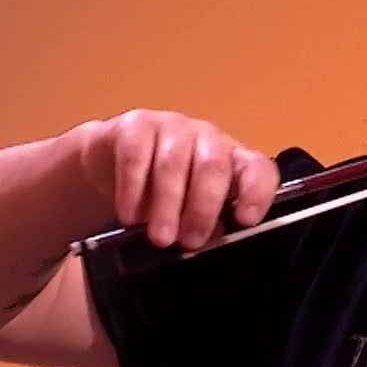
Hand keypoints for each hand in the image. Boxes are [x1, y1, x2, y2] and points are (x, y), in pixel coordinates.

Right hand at [74, 109, 279, 249]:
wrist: (109, 163)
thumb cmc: (158, 193)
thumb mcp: (186, 212)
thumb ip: (203, 224)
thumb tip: (208, 241)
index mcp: (230, 161)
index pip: (257, 169)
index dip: (256, 192)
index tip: (245, 220)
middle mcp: (206, 138)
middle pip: (212, 165)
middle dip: (202, 207)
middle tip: (190, 241)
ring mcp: (172, 127)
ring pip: (173, 161)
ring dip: (167, 203)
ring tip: (160, 237)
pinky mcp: (136, 125)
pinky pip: (136, 155)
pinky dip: (132, 189)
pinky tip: (129, 215)